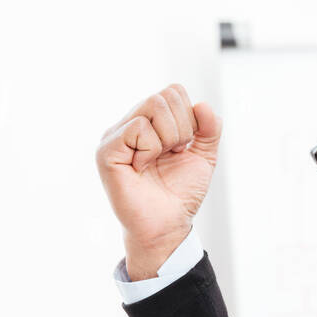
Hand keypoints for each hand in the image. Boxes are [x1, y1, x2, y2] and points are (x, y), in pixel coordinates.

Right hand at [96, 84, 222, 279]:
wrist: (168, 225)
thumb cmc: (180, 193)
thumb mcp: (203, 156)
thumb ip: (209, 128)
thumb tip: (202, 104)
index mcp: (149, 122)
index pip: (173, 91)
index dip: (189, 117)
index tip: (183, 147)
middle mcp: (129, 124)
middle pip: (165, 96)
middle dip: (182, 128)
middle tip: (173, 154)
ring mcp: (115, 136)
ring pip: (153, 106)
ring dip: (169, 138)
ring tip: (158, 161)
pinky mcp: (106, 151)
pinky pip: (138, 128)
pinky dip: (151, 148)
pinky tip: (143, 167)